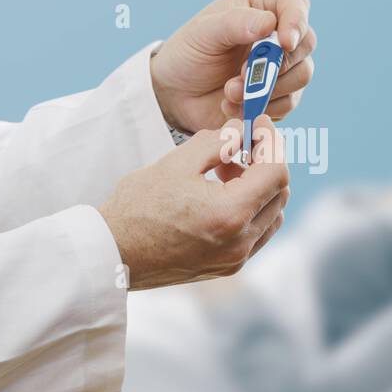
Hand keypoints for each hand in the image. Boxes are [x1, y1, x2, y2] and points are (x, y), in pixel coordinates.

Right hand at [98, 115, 289, 289]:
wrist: (113, 252)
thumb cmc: (137, 207)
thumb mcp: (177, 162)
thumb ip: (218, 141)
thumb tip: (242, 130)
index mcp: (230, 214)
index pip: (276, 171)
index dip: (271, 142)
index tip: (258, 125)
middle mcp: (240, 242)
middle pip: (279, 193)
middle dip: (266, 162)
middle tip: (240, 143)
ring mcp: (235, 259)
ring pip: (271, 214)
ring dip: (259, 186)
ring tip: (225, 169)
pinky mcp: (227, 267)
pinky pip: (256, 233)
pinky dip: (251, 209)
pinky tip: (222, 194)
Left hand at [150, 0, 316, 133]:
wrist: (175, 94)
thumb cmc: (188, 53)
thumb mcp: (203, 32)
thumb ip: (235, 23)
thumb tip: (269, 24)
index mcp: (262, 5)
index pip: (295, 5)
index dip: (297, 22)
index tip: (284, 43)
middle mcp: (277, 33)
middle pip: (306, 42)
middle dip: (277, 63)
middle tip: (242, 74)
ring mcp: (281, 65)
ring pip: (301, 75)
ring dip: (266, 88)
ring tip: (229, 92)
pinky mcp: (279, 95)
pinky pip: (288, 102)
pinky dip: (261, 107)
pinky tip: (232, 106)